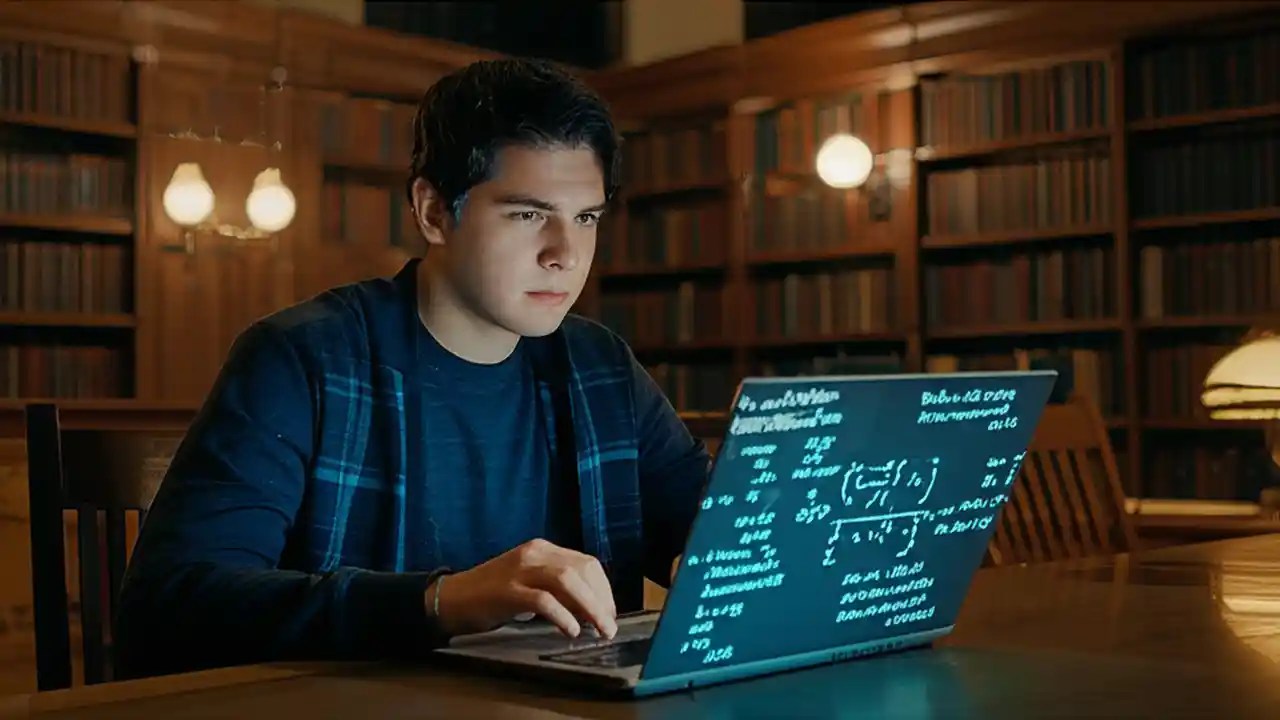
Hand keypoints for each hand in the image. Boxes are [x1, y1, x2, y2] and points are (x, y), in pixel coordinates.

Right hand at [428, 538, 617, 638]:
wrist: (452, 598)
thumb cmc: (493, 595)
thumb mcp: (530, 582)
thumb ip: (557, 589)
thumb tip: (591, 611)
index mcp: (543, 549)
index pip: (586, 563)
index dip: (604, 589)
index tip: (609, 613)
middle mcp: (534, 553)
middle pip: (581, 570)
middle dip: (601, 600)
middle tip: (609, 627)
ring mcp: (520, 570)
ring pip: (567, 581)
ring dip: (589, 607)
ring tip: (599, 630)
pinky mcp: (507, 590)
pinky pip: (543, 600)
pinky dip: (562, 615)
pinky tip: (570, 631)